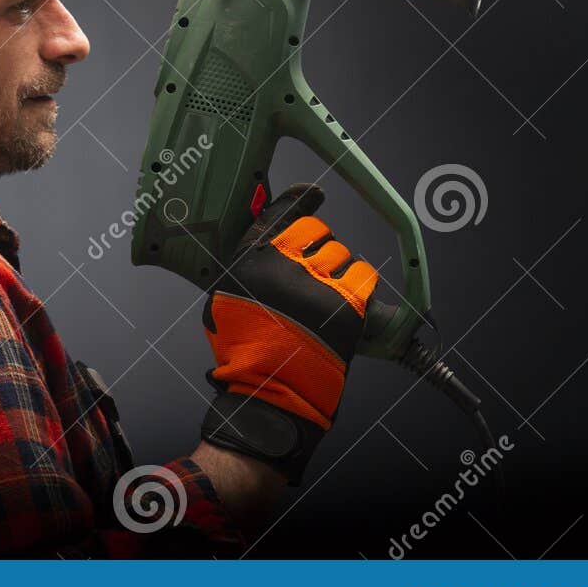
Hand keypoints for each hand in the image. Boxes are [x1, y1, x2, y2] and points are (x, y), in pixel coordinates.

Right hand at [198, 183, 377, 483]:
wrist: (270, 392)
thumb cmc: (243, 351)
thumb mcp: (224, 300)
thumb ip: (244, 267)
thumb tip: (268, 244)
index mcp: (250, 261)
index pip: (279, 214)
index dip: (300, 200)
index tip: (314, 194)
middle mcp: (282, 265)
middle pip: (315, 232)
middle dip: (320, 246)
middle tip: (317, 269)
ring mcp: (317, 283)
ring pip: (341, 252)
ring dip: (339, 267)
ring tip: (330, 292)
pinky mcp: (347, 304)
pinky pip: (363, 273)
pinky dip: (361, 280)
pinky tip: (353, 295)